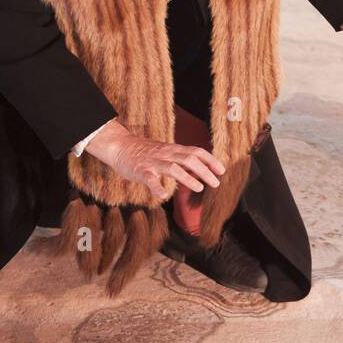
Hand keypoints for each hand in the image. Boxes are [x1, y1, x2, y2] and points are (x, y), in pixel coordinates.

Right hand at [83, 120, 225, 201]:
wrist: (120, 146)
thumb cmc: (145, 152)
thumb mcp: (166, 151)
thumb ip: (180, 158)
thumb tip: (199, 168)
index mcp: (173, 149)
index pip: (196, 151)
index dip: (210, 160)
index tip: (222, 170)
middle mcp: (166, 154)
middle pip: (189, 159)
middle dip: (205, 171)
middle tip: (216, 183)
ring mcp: (154, 162)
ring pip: (173, 168)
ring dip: (188, 178)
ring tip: (199, 188)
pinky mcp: (141, 171)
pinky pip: (150, 179)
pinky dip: (157, 187)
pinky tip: (164, 195)